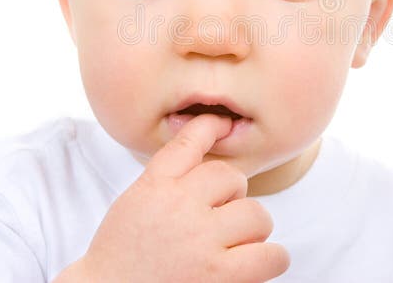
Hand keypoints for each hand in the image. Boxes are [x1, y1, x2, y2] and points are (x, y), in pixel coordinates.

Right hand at [69, 114, 289, 281]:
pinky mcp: (218, 275)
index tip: (223, 124)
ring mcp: (201, 240)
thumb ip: (167, 179)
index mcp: (154, 186)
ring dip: (252, 230)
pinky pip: (271, 255)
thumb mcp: (134, 203)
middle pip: (233, 177)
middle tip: (218, 221)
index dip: (211, 126)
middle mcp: (179, 206)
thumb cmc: (121, 256)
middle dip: (232, 198)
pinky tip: (253, 264)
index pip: (189, 141)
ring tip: (233, 246)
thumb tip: (210, 159)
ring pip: (257, 215)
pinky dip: (270, 259)